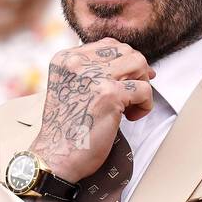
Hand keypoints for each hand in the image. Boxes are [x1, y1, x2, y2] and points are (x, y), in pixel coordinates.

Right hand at [30, 38, 153, 183]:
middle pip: (126, 51)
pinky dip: (145, 105)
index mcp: (65, 59)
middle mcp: (77, 63)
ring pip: (138, 64)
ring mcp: (94, 77)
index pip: (108, 45)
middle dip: (137, 73)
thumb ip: (90, 72)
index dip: (125, 60)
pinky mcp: (110, 95)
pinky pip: (144, 90)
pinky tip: (131, 118)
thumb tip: (136, 64)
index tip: (131, 79)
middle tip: (131, 96)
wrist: (56, 156)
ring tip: (131, 105)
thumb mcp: (70, 89)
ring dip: (143, 85)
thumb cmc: (67, 129)